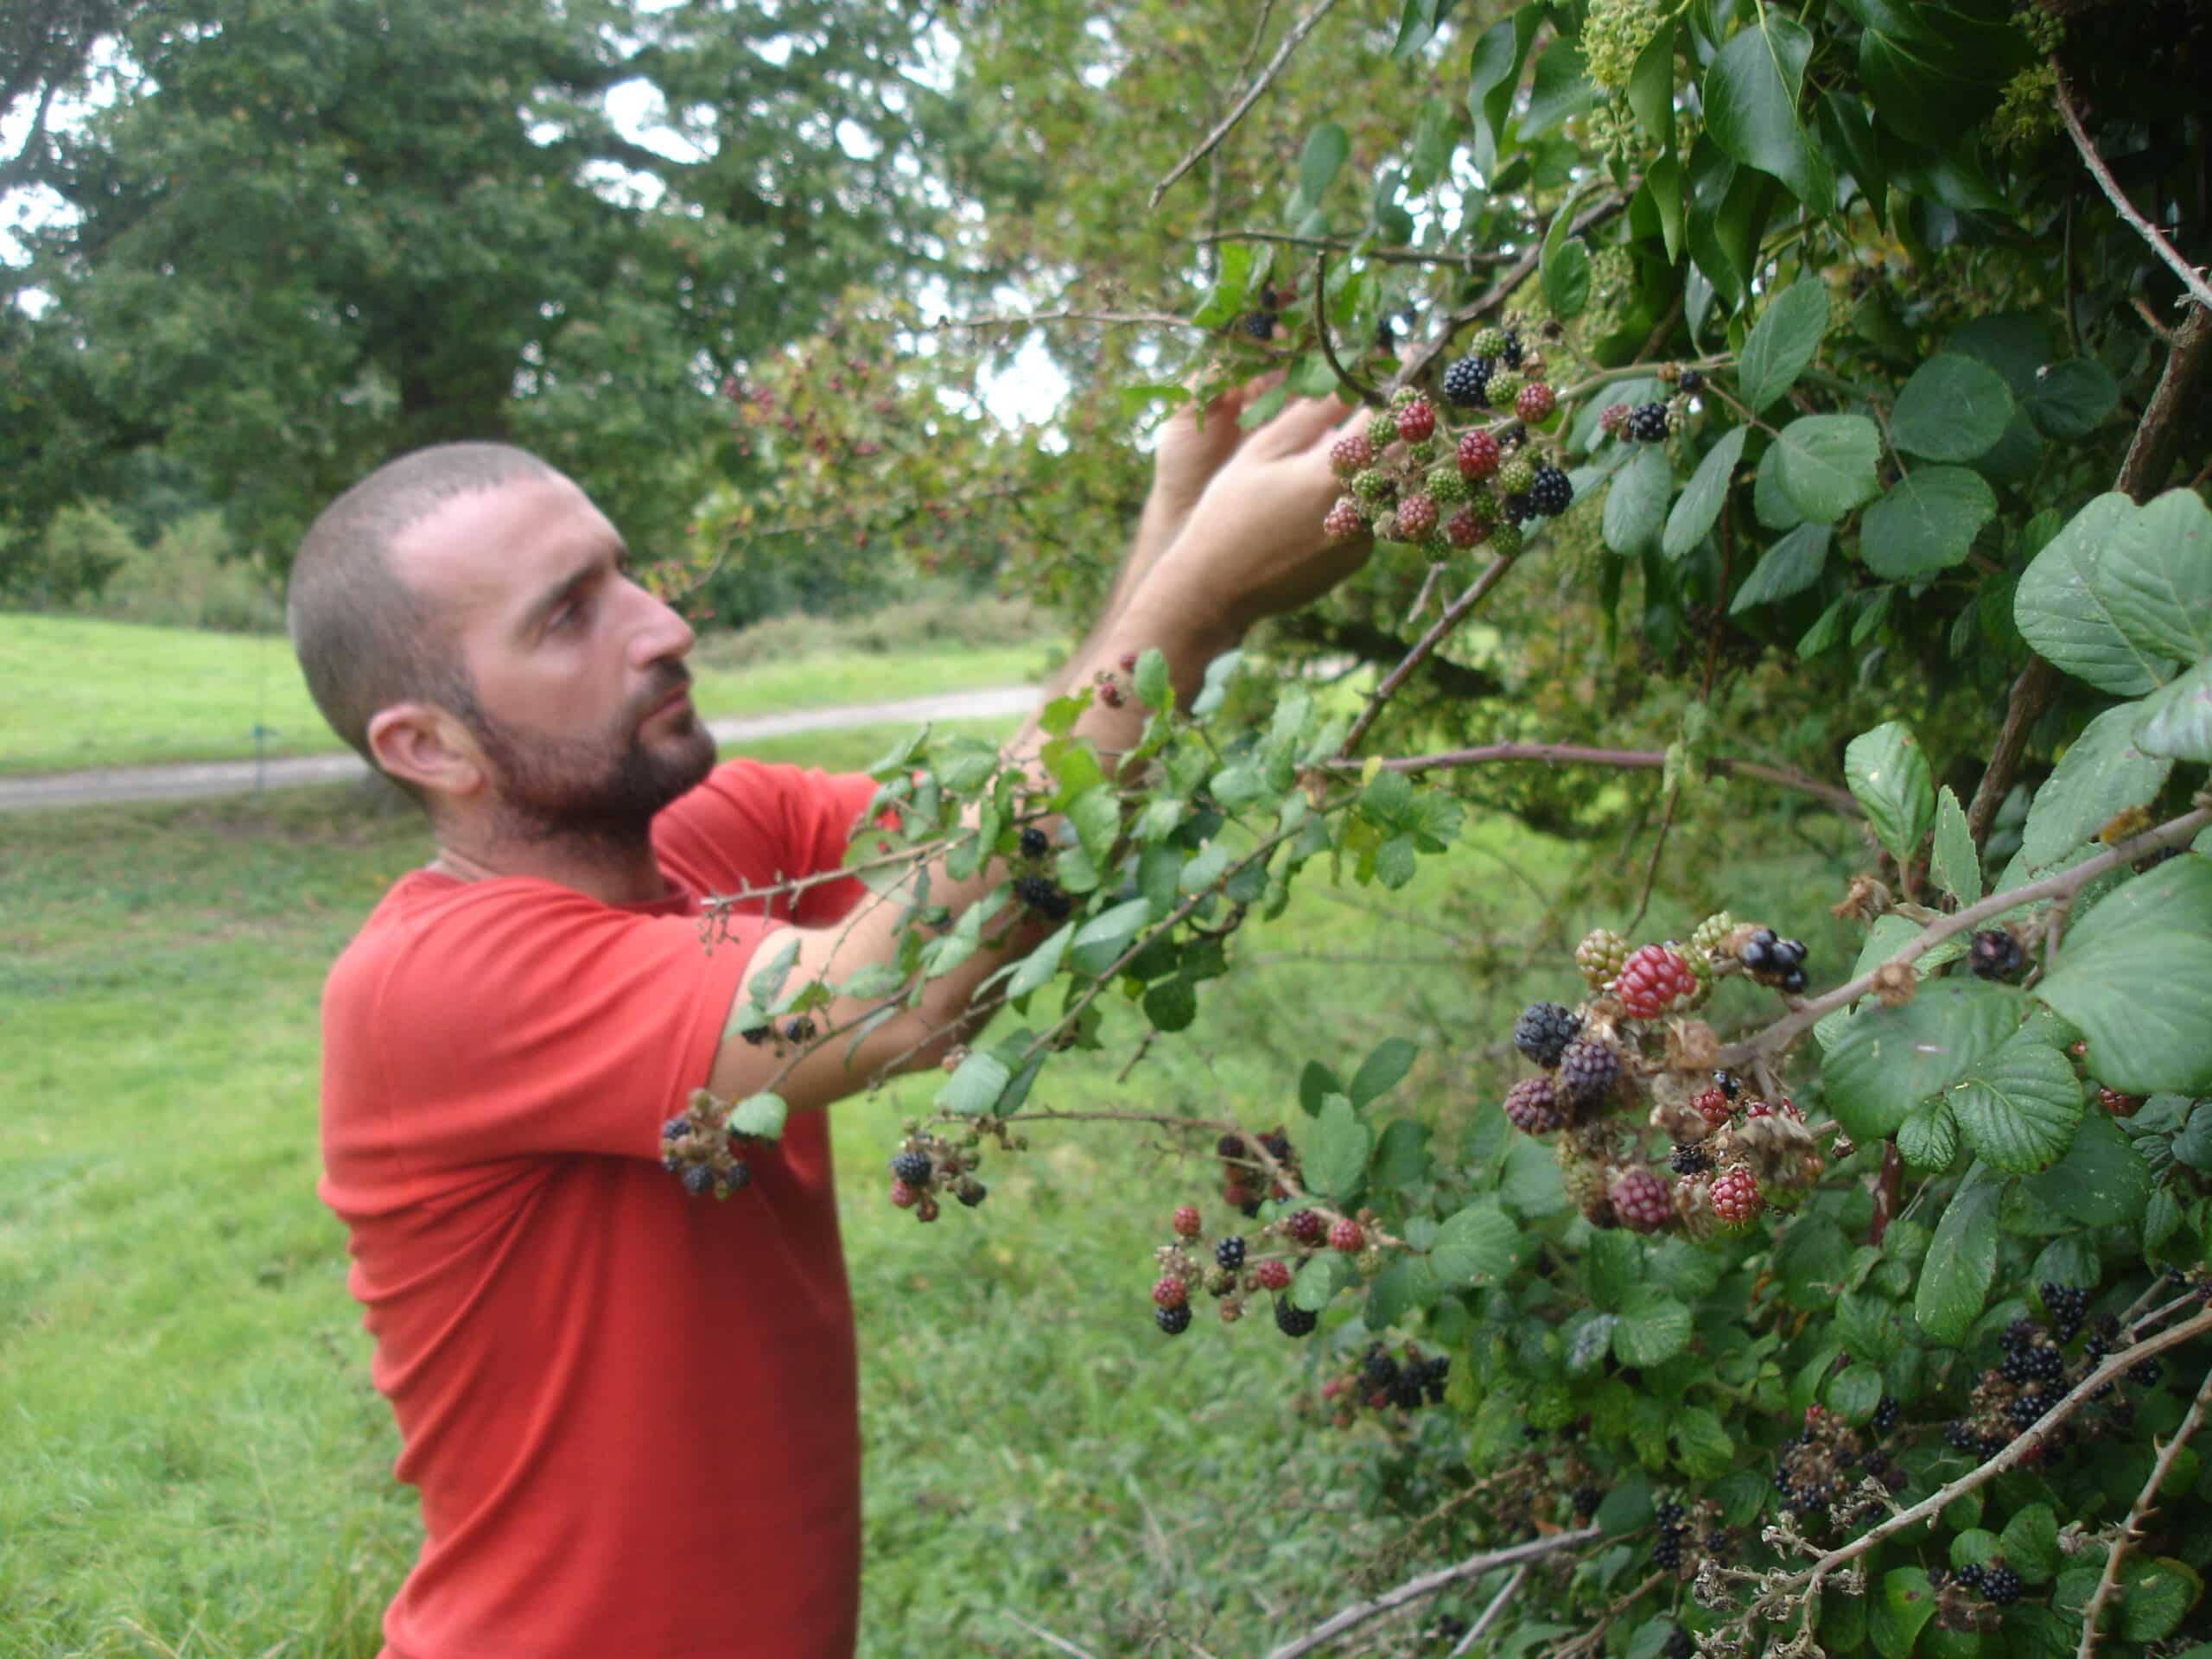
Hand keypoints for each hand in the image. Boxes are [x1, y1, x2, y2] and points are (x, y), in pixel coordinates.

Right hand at [1143, 391, 1370, 633]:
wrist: (1216, 587)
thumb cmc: (1228, 512)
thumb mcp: (1258, 453)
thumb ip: (1306, 418)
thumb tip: (1345, 390)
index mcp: (1330, 472)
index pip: (1383, 422)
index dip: (1388, 398)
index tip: (1390, 384)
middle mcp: (1356, 507)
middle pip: (1399, 459)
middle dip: (1394, 435)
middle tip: (1379, 421)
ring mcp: (1360, 539)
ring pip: (1387, 492)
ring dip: (1374, 473)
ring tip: (1335, 467)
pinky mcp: (1354, 562)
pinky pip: (1370, 521)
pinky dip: (1358, 507)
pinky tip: (1318, 509)